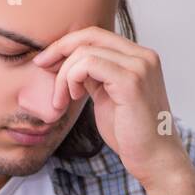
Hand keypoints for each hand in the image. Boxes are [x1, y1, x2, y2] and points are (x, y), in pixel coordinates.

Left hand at [32, 27, 189, 188]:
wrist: (153, 159)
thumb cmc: (131, 134)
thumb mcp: (107, 97)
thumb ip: (95, 77)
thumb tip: (70, 63)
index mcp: (139, 57)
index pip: (96, 35)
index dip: (67, 44)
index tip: (46, 61)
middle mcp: (142, 56)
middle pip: (90, 35)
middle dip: (59, 50)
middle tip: (41, 67)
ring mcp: (139, 66)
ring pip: (84, 52)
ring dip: (63, 75)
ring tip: (63, 99)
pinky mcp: (130, 81)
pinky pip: (87, 65)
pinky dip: (71, 79)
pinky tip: (73, 98)